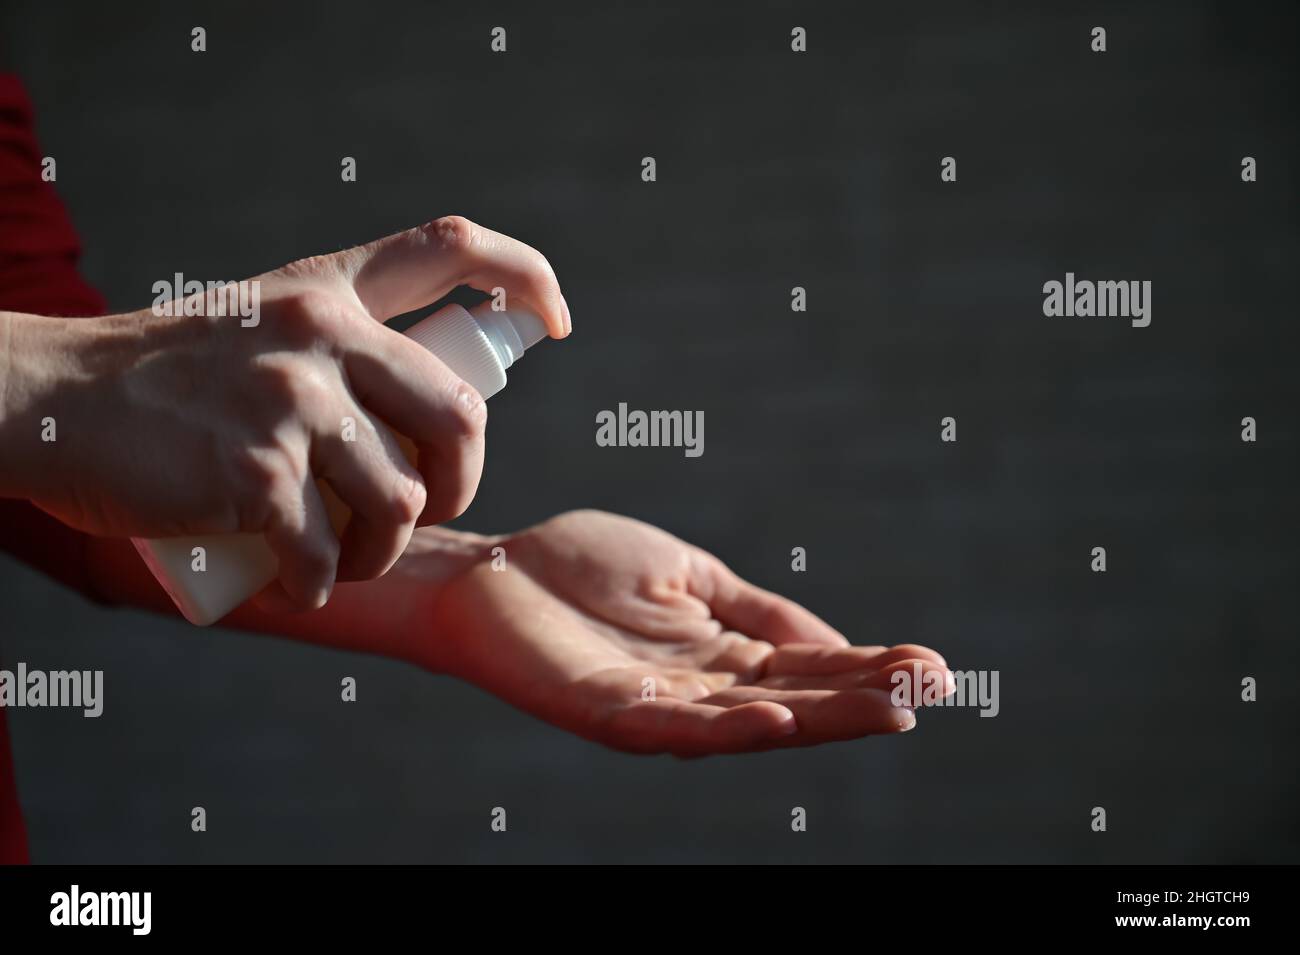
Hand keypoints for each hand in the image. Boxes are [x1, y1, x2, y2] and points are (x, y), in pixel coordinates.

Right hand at [0, 216, 570, 609]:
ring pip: (404, 497)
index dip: (525, 278)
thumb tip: (419, 418)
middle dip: (464, 479)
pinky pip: (326, 549)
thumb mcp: (257, 326)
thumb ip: (332, 347)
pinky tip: (298, 584)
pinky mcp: (256, 471)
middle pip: (461, 414)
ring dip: (386, 547)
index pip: (451, 249)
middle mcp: (321, 332)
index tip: (552, 320)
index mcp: (327, 289)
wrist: (48, 398)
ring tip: (345, 557)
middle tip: (429, 509)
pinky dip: (320, 582)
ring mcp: (291, 400)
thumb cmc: (160, 378)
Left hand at [389, 510, 952, 755]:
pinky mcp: (604, 710)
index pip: (810, 667)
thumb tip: (836, 646)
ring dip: (815, 721)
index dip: (870, 668)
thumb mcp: (691, 573)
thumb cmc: (582, 568)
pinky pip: (669, 727)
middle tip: (929, 692)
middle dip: (862, 699)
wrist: (492, 570)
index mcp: (722, 654)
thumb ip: (757, 610)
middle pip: (794, 700)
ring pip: (747, 723)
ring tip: (881, 712)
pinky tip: (771, 717)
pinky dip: (722, 728)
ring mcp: (653, 704)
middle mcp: (698, 689)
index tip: (935, 665)